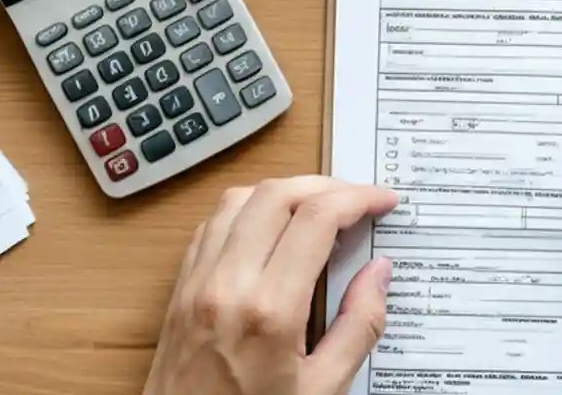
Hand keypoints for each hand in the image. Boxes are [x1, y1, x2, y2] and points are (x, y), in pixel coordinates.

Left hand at [143, 176, 398, 394]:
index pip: (317, 219)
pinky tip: (270, 229)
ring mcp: (196, 283)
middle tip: (357, 200)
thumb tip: (379, 273)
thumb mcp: (323, 389)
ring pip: (238, 199)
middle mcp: (227, 285)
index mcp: (270, 310)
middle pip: (277, 194)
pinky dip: (246, 211)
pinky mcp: (179, 291)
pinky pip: (211, 225)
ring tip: (317, 208)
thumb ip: (358, 327)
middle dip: (325, 186)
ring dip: (283, 192)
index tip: (382, 201)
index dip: (358, 198)